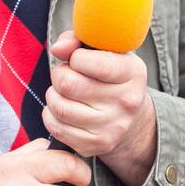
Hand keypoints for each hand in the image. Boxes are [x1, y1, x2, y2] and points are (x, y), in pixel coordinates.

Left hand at [44, 30, 156, 185]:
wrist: (130, 121)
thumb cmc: (111, 78)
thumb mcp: (105, 52)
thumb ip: (79, 40)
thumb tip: (58, 48)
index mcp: (133, 73)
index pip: (92, 62)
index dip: (75, 57)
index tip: (78, 59)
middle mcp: (126, 102)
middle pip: (68, 84)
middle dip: (60, 76)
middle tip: (66, 76)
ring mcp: (111, 127)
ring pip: (59, 106)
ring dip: (54, 96)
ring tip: (64, 93)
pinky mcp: (95, 145)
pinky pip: (56, 127)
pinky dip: (51, 115)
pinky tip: (63, 109)